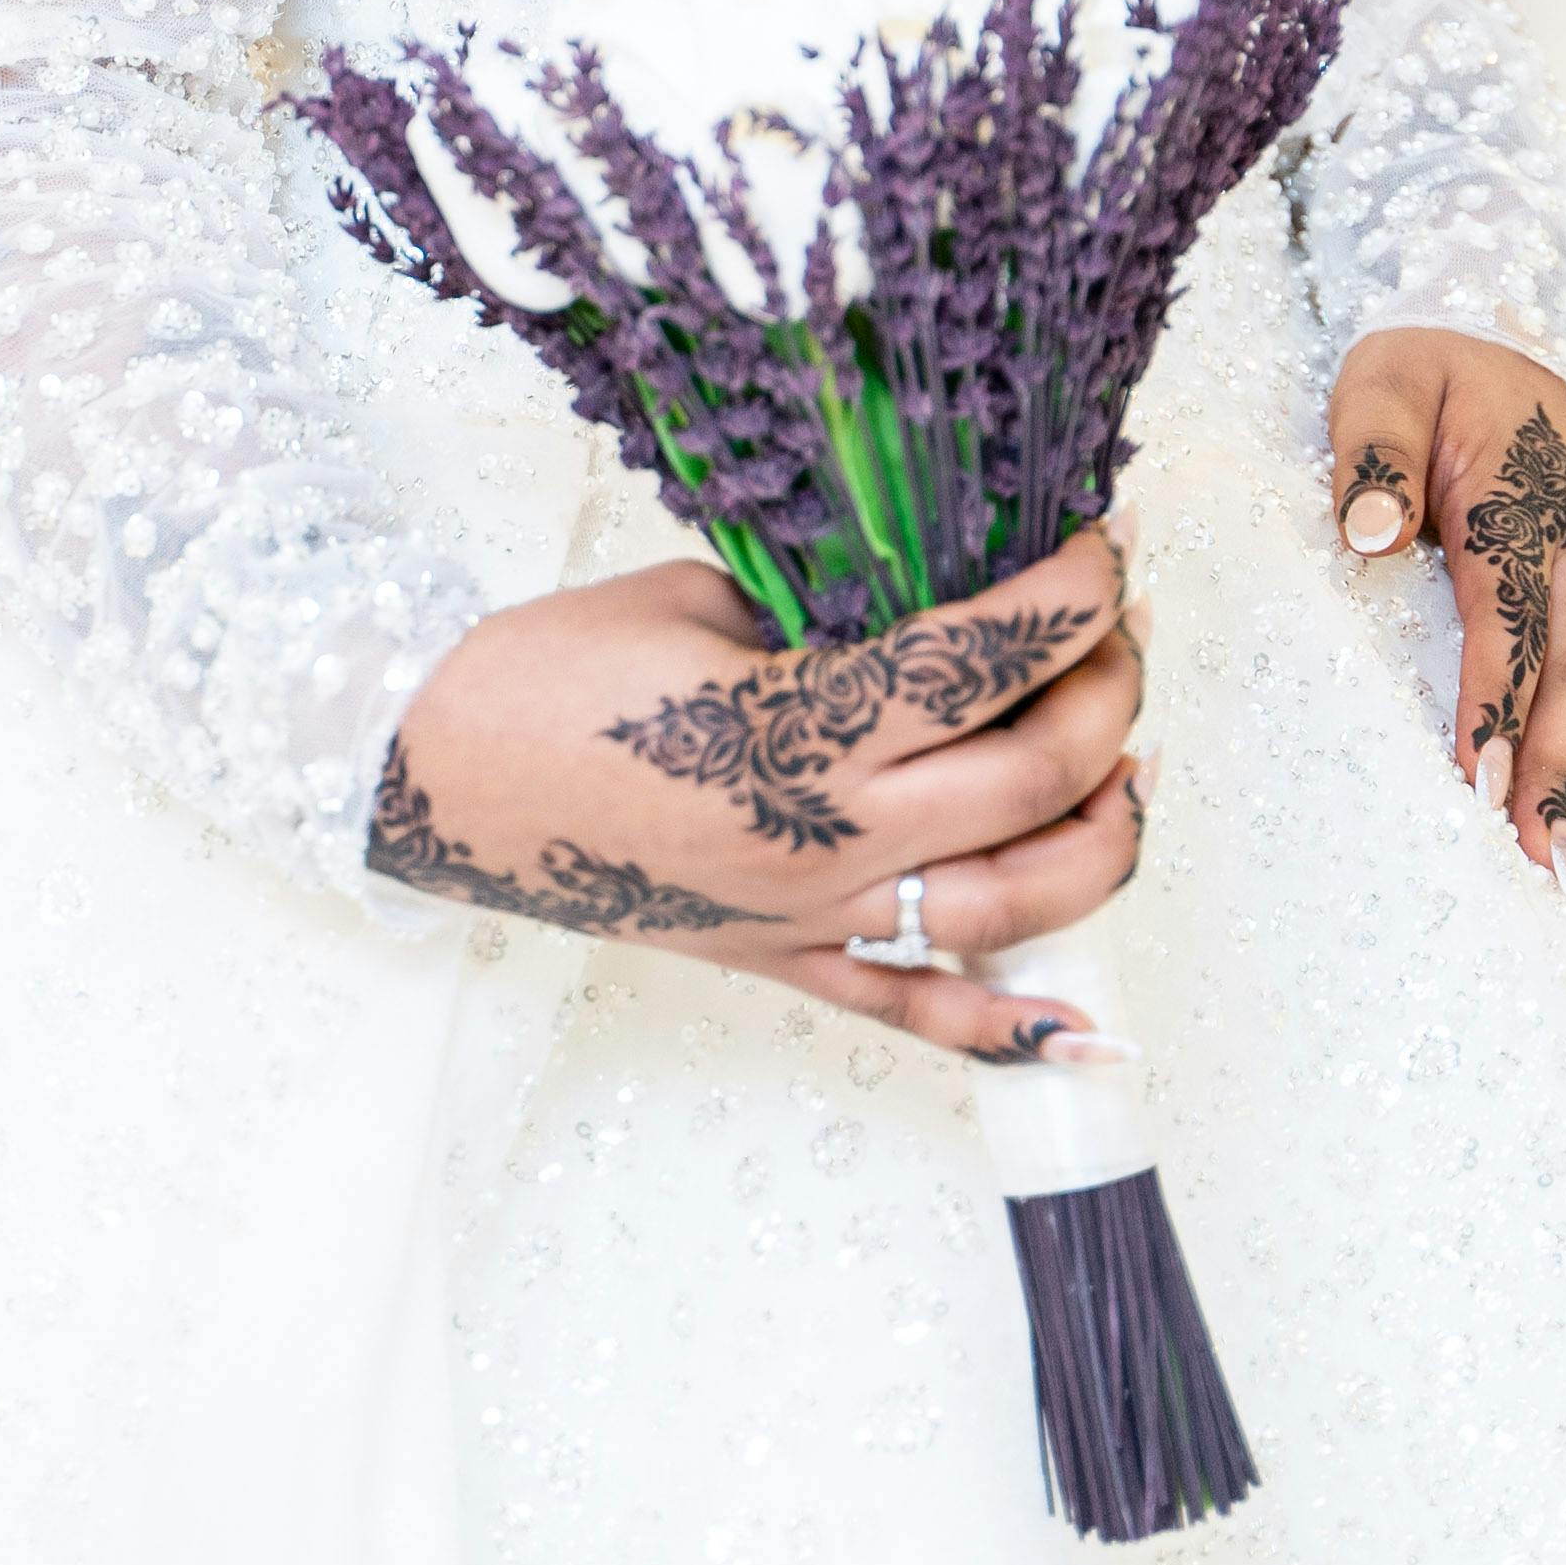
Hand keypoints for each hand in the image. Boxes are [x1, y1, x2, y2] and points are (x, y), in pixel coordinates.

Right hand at [370, 531, 1147, 1060]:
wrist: (434, 782)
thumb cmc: (545, 673)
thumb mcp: (693, 599)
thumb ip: (823, 608)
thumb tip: (926, 599)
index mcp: (796, 722)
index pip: (983, 658)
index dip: (1069, 594)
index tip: (1104, 541)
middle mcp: (826, 832)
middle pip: (1032, 775)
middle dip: (1108, 691)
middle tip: (1120, 627)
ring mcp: (813, 913)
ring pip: (1017, 902)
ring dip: (1104, 834)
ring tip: (1131, 764)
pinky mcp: (785, 963)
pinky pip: (916, 1012)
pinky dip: (1009, 1023)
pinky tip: (1085, 1018)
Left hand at [1327, 325, 1565, 902]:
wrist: (1497, 346)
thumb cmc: (1427, 372)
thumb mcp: (1383, 379)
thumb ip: (1372, 448)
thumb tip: (1367, 530)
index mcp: (1520, 508)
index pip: (1510, 621)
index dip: (1498, 704)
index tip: (1481, 784)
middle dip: (1564, 780)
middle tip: (1546, 871)